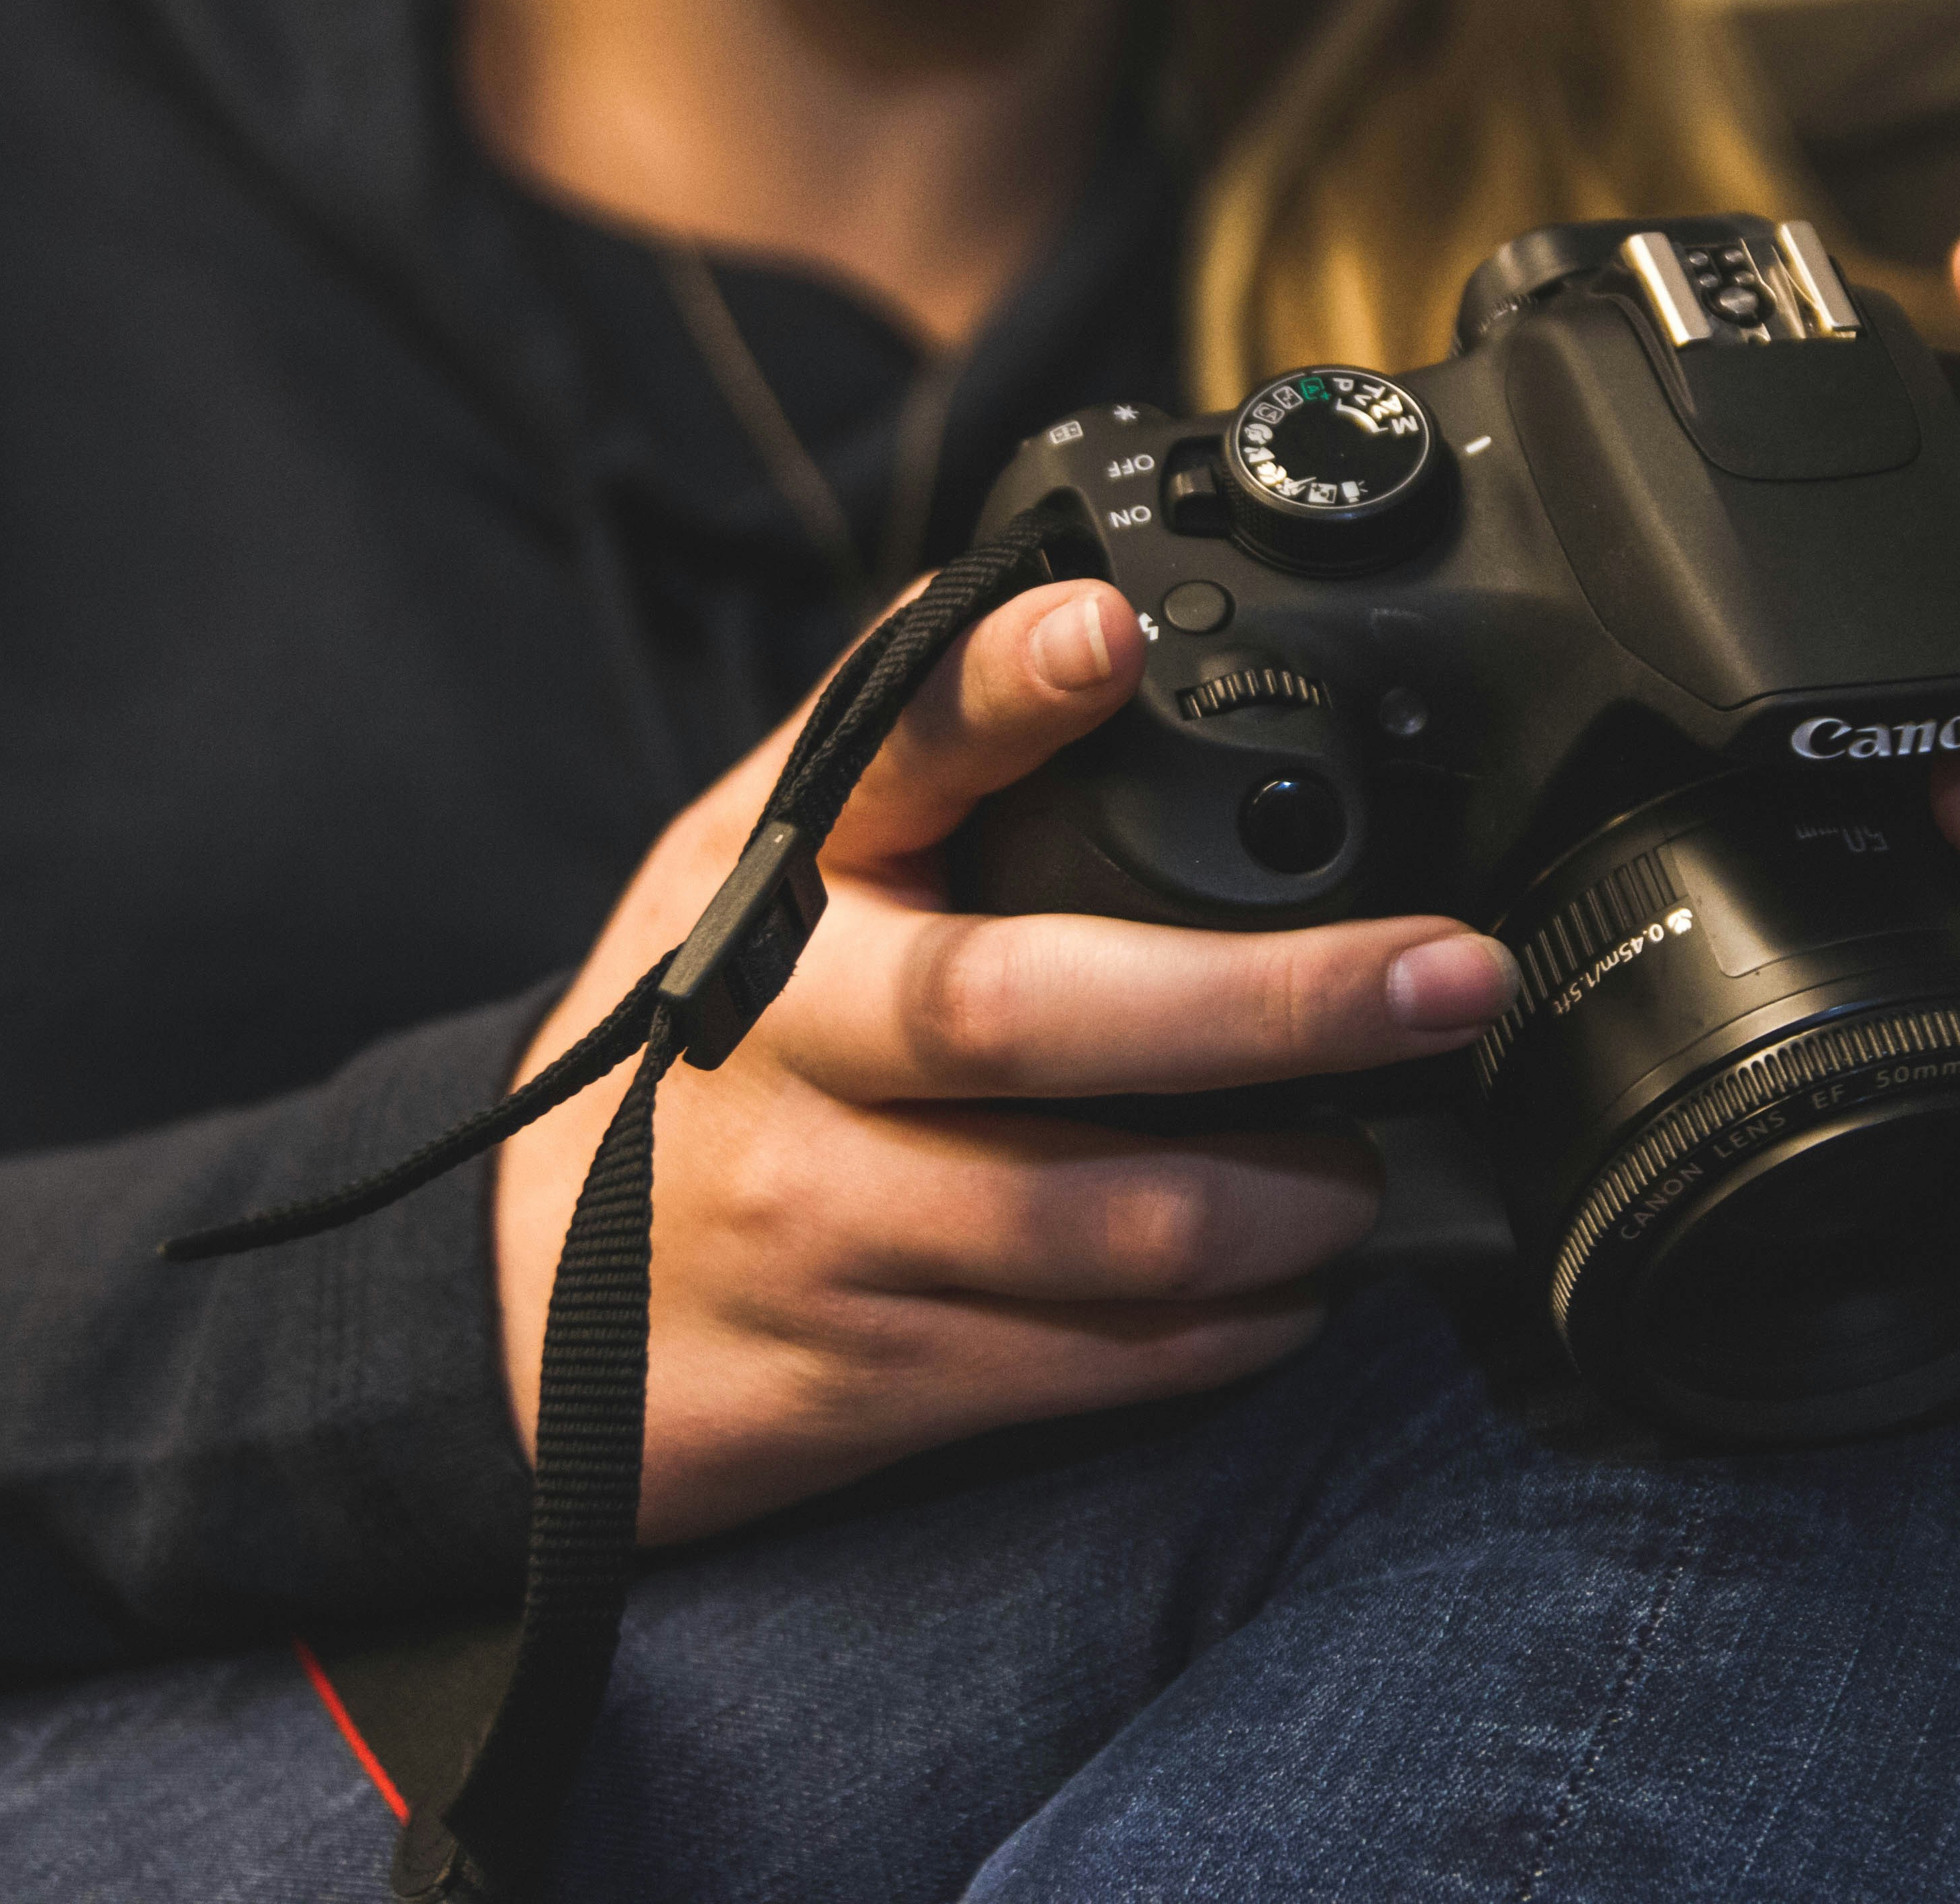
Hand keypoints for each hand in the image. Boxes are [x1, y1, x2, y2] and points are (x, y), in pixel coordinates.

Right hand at [494, 581, 1517, 1544]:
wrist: (515, 1316)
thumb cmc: (691, 1043)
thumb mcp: (748, 864)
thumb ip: (901, 740)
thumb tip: (1070, 584)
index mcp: (772, 885)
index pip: (883, 756)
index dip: (1000, 692)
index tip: (1107, 630)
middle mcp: (790, 1042)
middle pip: (1033, 1015)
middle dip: (1271, 1004)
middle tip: (1444, 980)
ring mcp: (827, 1219)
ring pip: (1101, 1219)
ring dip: (1287, 1200)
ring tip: (1369, 1167)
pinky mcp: (870, 1374)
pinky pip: (1093, 1363)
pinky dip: (1228, 1329)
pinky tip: (1293, 1285)